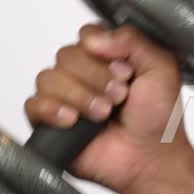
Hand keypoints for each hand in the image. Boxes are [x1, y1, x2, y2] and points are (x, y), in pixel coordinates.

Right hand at [24, 23, 192, 193]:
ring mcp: (64, 97)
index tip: (126, 72)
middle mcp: (82, 73)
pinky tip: (73, 120)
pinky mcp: (48, 122)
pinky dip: (52, 109)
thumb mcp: (161, 68)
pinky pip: (32, 105)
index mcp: (107, 56)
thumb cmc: (159, 118)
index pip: (87, 35)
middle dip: (95, 77)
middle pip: (66, 55)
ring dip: (79, 96)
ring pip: (48, 78)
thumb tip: (95, 38)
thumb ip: (134, 40)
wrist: (152, 158)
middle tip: (119, 97)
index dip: (103, 51)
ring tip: (103, 114)